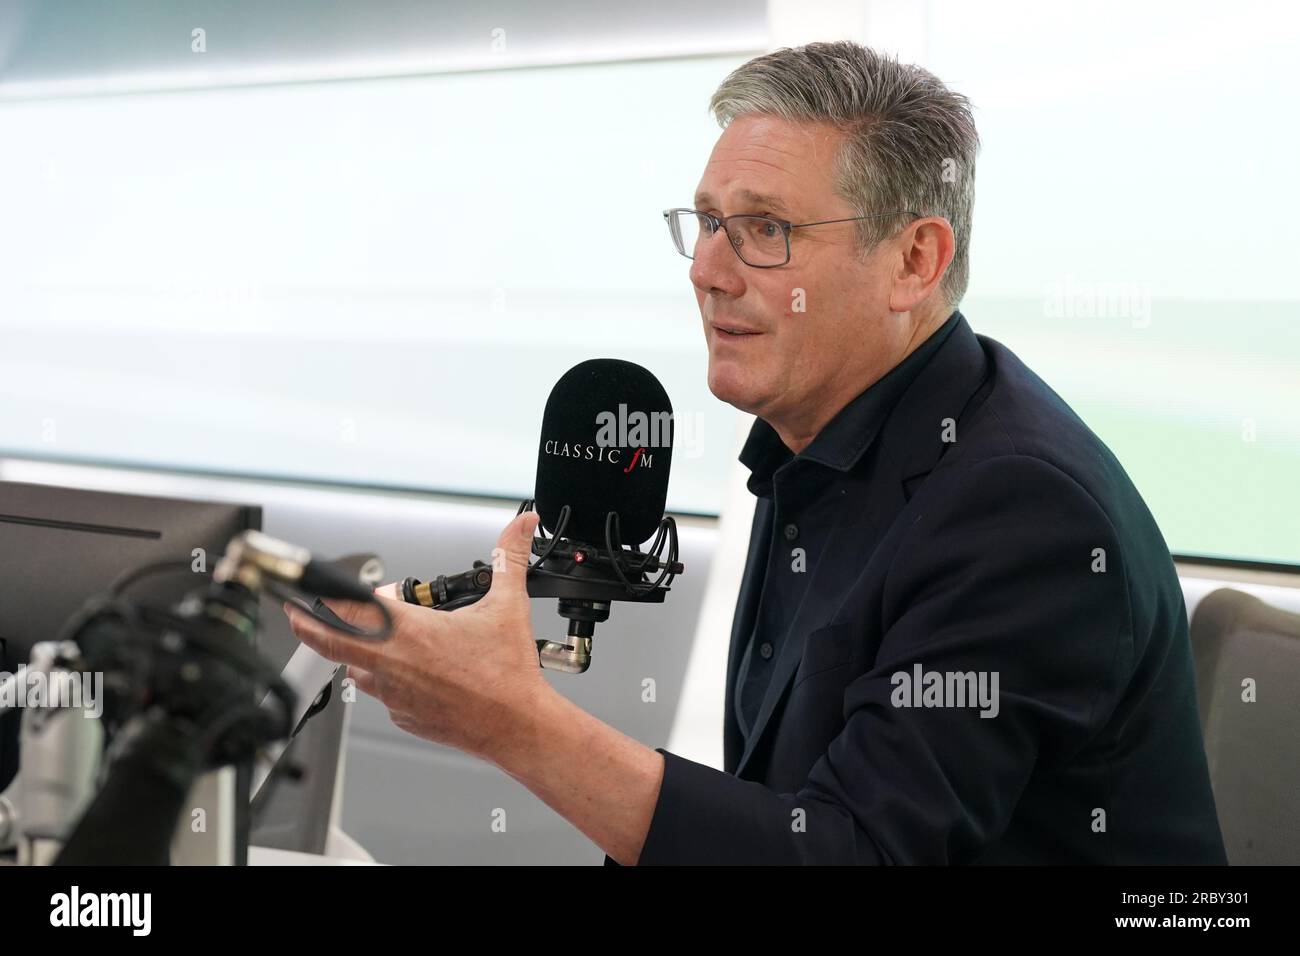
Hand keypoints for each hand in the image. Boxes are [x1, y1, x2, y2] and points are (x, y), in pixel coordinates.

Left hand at [284, 510, 549, 763]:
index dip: (326, 596)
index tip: (309, 589)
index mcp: (410, 631)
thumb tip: (521, 526)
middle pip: (331, 642)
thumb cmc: (508, 674)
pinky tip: (416, 673)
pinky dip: (390, 681)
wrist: (516, 725)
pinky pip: (384, 695)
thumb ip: (509, 558)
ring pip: (360, 669)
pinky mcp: (403, 718)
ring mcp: (394, 695)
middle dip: (308, 625)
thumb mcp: (508, 605)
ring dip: (361, 653)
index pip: (349, 609)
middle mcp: (393, 663)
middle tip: (296, 613)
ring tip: (383, 642)